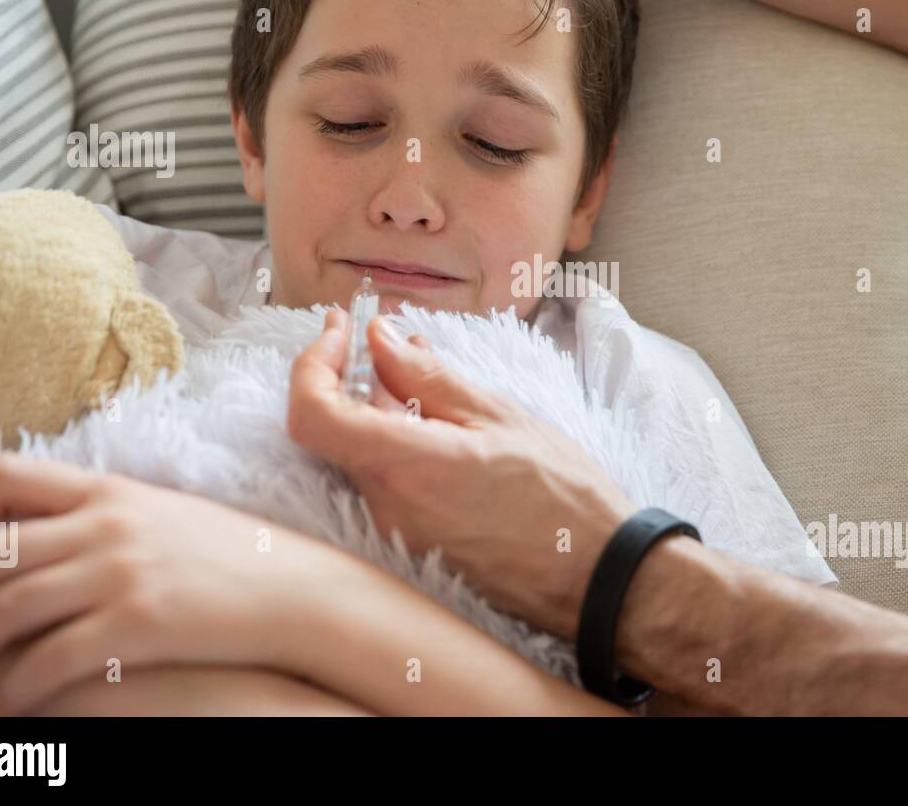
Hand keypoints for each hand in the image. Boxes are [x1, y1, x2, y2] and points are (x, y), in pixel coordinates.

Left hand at [0, 456, 345, 713]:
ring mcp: (120, 571)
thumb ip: (105, 519)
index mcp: (111, 489)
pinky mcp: (136, 623)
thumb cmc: (236, 559)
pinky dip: (6, 692)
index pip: (7, 475)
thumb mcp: (166, 517)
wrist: (300, 591)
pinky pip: (44, 660)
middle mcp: (106, 522)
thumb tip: (44, 544)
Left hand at [288, 308, 635, 637]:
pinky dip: (396, 442)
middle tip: (384, 336)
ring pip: (361, 454)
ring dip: (379, 407)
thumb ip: (426, 375)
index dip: (313, 362)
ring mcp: (395, 533)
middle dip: (352, 375)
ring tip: (422, 371)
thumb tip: (378, 337)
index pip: (311, 413)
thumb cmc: (562, 498)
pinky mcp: (411, 547)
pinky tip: (433, 419)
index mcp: (406, 468)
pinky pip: (385, 482)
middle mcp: (387, 507)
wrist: (597, 578)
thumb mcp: (498, 416)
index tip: (342, 328)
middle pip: (335, 430)